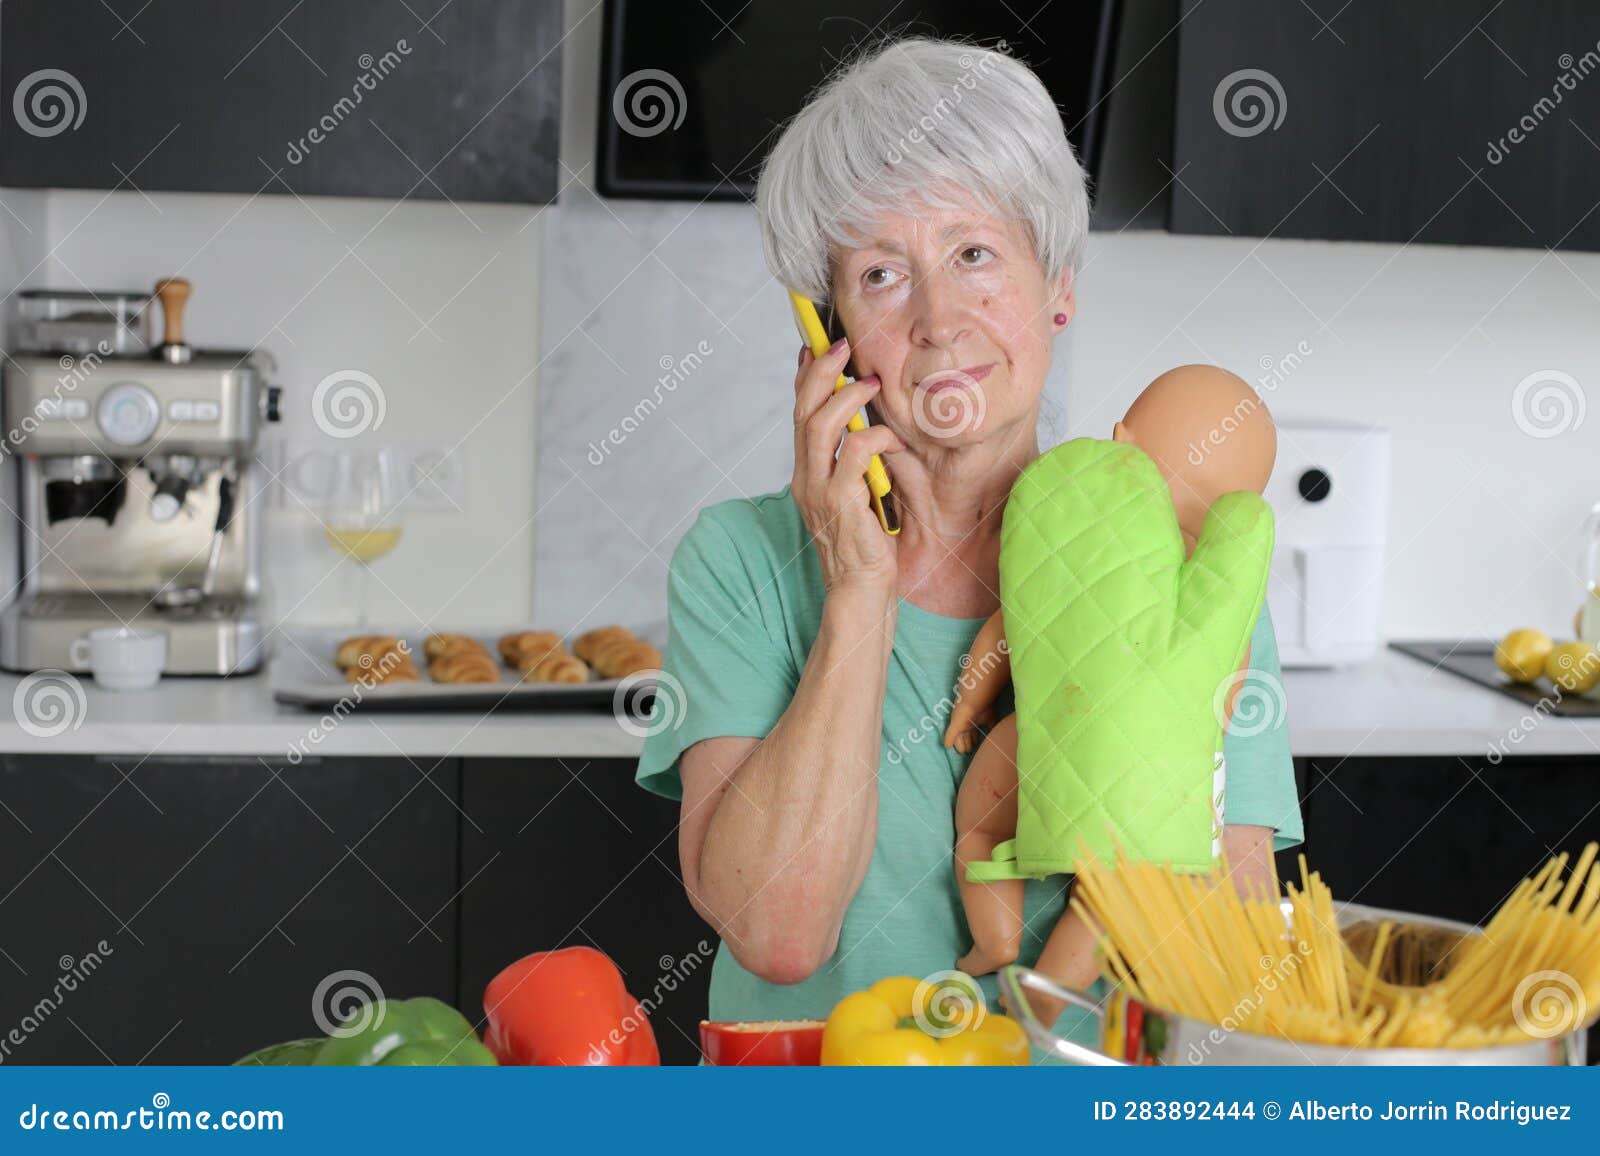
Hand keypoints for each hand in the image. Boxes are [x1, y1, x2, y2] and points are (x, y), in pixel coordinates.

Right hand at [790, 340, 903, 592]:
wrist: (860, 590)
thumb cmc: (864, 544)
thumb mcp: (854, 494)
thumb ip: (852, 462)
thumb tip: (866, 425)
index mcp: (806, 473)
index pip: (798, 415)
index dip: (804, 378)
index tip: (814, 347)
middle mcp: (805, 478)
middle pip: (803, 411)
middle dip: (821, 372)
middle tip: (842, 347)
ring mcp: (818, 490)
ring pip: (821, 425)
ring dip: (847, 398)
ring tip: (870, 384)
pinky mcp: (840, 502)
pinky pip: (854, 453)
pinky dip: (873, 437)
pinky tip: (889, 438)